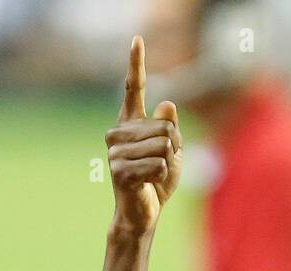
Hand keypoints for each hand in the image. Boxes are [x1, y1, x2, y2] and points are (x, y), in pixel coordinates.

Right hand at [104, 35, 182, 234]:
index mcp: (129, 122)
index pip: (132, 88)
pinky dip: (163, 176)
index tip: (137, 39)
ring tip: (154, 175)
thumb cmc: (157, 180)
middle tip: (161, 165)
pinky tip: (150, 184)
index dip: (136, 63)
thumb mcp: (172, 150)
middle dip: (173, 148)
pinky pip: (159, 165)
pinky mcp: (120, 170)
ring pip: (164, 146)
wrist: (143, 212)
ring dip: (168, 164)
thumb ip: (170, 127)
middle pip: (165, 127)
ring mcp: (116, 151)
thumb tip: (168, 103)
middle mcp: (117, 132)